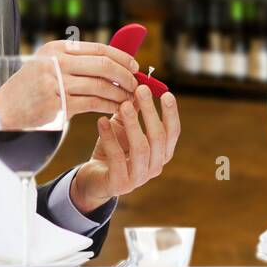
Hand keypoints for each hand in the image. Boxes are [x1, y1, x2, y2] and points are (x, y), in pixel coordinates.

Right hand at [0, 40, 139, 128]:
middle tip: (136, 84)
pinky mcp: (58, 104)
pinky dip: (109, 106)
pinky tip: (117, 109)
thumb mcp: (50, 66)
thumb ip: (78, 62)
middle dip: (125, 75)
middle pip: (103, 65)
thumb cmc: (33, 89)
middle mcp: (56, 62)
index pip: (98, 48)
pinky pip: (92, 103)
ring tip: (130, 99)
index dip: (122, 57)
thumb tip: (117, 62)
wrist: (5, 111)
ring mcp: (56, 83)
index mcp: (57, 49)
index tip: (135, 66)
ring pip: (101, 86)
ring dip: (120, 93)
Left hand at [72, 86, 180, 213]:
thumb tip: (140, 83)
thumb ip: (134, 108)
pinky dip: (109, 138)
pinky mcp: (120, 184)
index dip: (171, 113)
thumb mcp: (125, 126)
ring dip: (133, 124)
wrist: (94, 178)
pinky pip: (117, 158)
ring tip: (123, 105)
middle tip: (141, 90)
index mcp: (162, 153)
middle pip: (158, 138)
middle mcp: (155, 167)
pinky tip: (101, 121)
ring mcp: (139, 178)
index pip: (172, 132)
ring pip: (141, 149)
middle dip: (151, 112)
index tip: (166, 93)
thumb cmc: (114, 149)